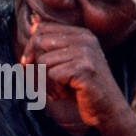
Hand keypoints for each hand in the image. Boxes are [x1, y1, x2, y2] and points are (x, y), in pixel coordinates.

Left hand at [22, 18, 127, 135]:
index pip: (43, 29)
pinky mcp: (84, 69)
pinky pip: (52, 75)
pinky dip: (54, 89)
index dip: (30, 47)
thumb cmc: (82, 88)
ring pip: (43, 60)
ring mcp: (86, 53)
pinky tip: (64, 95)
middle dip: (34, 65)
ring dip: (45, 81)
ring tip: (58, 91)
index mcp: (82, 34)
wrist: (108, 110)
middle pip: (40, 42)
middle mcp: (85, 39)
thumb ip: (50, 46)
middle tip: (44, 83)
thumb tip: (32, 25)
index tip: (28, 64)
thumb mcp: (65, 64)